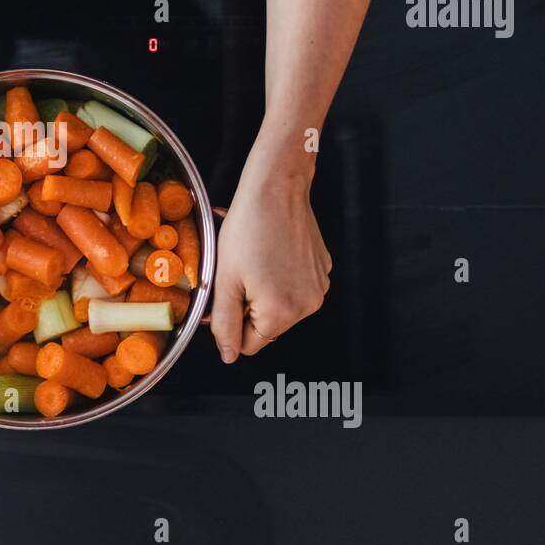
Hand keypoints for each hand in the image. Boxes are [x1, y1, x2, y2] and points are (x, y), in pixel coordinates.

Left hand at [210, 159, 331, 362]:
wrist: (277, 188)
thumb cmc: (248, 229)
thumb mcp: (225, 279)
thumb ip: (225, 323)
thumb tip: (228, 356)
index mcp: (283, 313)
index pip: (249, 344)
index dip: (229, 323)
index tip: (222, 296)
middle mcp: (308, 305)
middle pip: (266, 326)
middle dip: (247, 306)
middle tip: (237, 273)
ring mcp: (319, 287)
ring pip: (280, 307)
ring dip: (262, 292)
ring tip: (253, 261)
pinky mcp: (322, 269)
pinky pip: (294, 286)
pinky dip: (279, 277)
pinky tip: (270, 252)